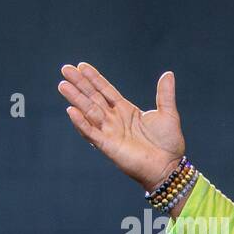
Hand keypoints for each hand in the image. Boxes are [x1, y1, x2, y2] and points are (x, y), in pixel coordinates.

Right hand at [58, 63, 185, 190]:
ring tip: (63, 85)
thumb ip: (165, 94)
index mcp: (126, 110)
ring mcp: (109, 132)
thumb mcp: (168, 114)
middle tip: (66, 69)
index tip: (81, 66)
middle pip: (93, 98)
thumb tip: (168, 74)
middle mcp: (114, 119)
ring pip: (89, 112)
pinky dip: (81, 122)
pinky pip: (91, 132)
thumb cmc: (169, 143)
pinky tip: (71, 110)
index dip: (94, 78)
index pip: (106, 91)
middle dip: (80, 84)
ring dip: (76, 99)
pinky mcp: (108, 146)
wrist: (169, 167)